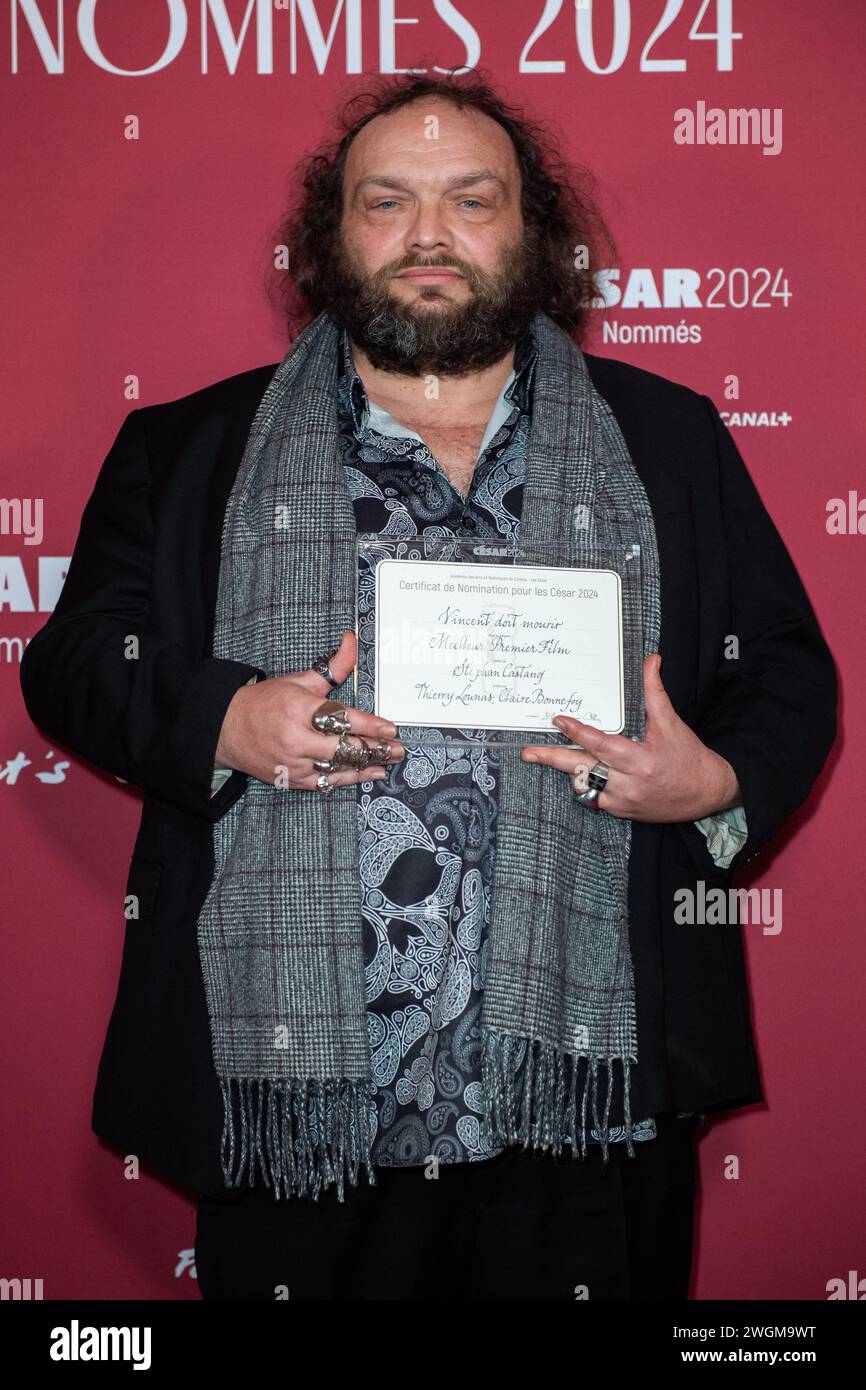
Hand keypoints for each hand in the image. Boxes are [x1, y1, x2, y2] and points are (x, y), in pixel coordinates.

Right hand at [215, 631, 404, 789]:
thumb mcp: (299, 680)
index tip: (391, 729)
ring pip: (338, 769)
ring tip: (388, 762)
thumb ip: (332, 667)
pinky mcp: (291, 779)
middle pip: (345, 747)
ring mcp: (294, 762)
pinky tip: (366, 774)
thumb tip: (352, 642)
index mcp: (300, 709)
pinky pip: (326, 783)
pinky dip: (348, 779)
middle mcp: (297, 738)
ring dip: (366, 766)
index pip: (343, 719)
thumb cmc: (264, 703)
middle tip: (399, 749)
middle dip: (376, 749)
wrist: (226, 730)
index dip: (371, 726)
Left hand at [520, 653, 740, 822]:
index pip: (602, 745)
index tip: (559, 721)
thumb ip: (655, 693)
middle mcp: (629, 784)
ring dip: (570, 770)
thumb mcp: (672, 724)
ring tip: (547, 757)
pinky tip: (582, 772)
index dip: (578, 732)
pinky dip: (588, 783)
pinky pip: (595, 797)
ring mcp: (623, 802)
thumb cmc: (689, 757)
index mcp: (640, 761)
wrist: (708, 792)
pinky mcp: (622, 812)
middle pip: (581, 769)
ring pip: (584, 784)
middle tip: (527, 753)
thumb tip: (651, 661)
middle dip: (551, 760)